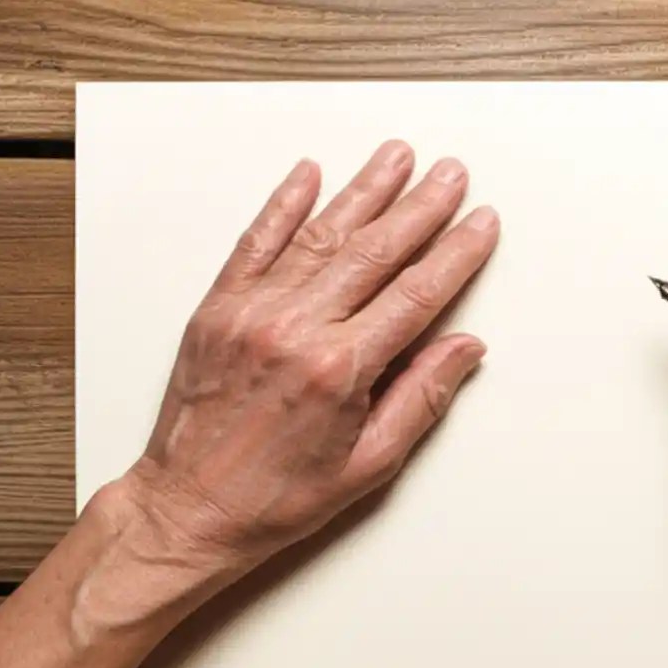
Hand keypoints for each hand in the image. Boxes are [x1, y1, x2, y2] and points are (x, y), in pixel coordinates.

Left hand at [114, 140, 498, 575]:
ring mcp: (251, 312)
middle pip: (375, 252)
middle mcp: (294, 329)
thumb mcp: (368, 464)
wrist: (187, 510)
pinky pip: (256, 242)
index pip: (416, 295)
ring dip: (364, 191)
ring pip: (321, 235)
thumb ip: (420, 398)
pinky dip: (283, 204)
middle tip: (451, 175)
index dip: (456, 254)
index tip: (480, 226)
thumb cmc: (276, 498)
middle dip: (420, 208)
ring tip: (397, 157)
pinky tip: (308, 174)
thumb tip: (464, 347)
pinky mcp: (217, 308)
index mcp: (338, 370)